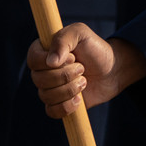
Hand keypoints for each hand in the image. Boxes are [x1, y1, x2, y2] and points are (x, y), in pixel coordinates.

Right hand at [26, 25, 145, 118]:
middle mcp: (43, 70)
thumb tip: (50, 62)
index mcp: (44, 50)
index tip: (71, 57)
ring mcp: (49, 88)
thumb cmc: (95, 48)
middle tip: (82, 68)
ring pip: (46, 96)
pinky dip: (66, 106)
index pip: (33, 59)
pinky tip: (79, 99)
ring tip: (84, 81)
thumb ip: (63, 40)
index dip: (50, 62)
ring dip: (69, 89)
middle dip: (65, 75)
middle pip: (39, 79)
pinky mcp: (58, 104)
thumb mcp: (80, 33)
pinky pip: (51, 111)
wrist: (112, 70)